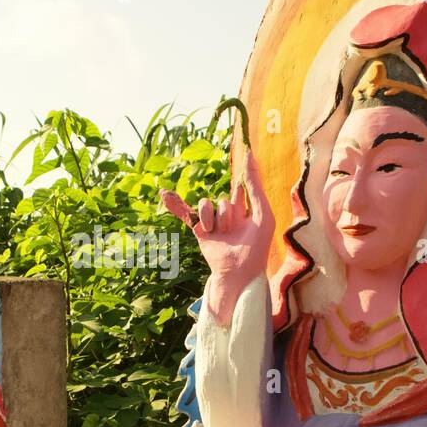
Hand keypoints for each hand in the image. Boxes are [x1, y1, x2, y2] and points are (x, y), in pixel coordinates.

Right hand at [160, 152, 272, 323]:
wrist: (237, 273)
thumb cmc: (256, 246)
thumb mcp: (261, 213)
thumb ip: (255, 186)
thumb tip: (250, 156)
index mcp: (245, 211)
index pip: (241, 188)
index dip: (241, 177)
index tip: (243, 153)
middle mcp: (227, 215)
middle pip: (222, 199)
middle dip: (227, 213)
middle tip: (234, 230)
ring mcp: (211, 222)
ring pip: (206, 204)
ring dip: (211, 217)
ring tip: (218, 233)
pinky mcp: (198, 230)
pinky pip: (185, 213)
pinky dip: (175, 204)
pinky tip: (164, 193)